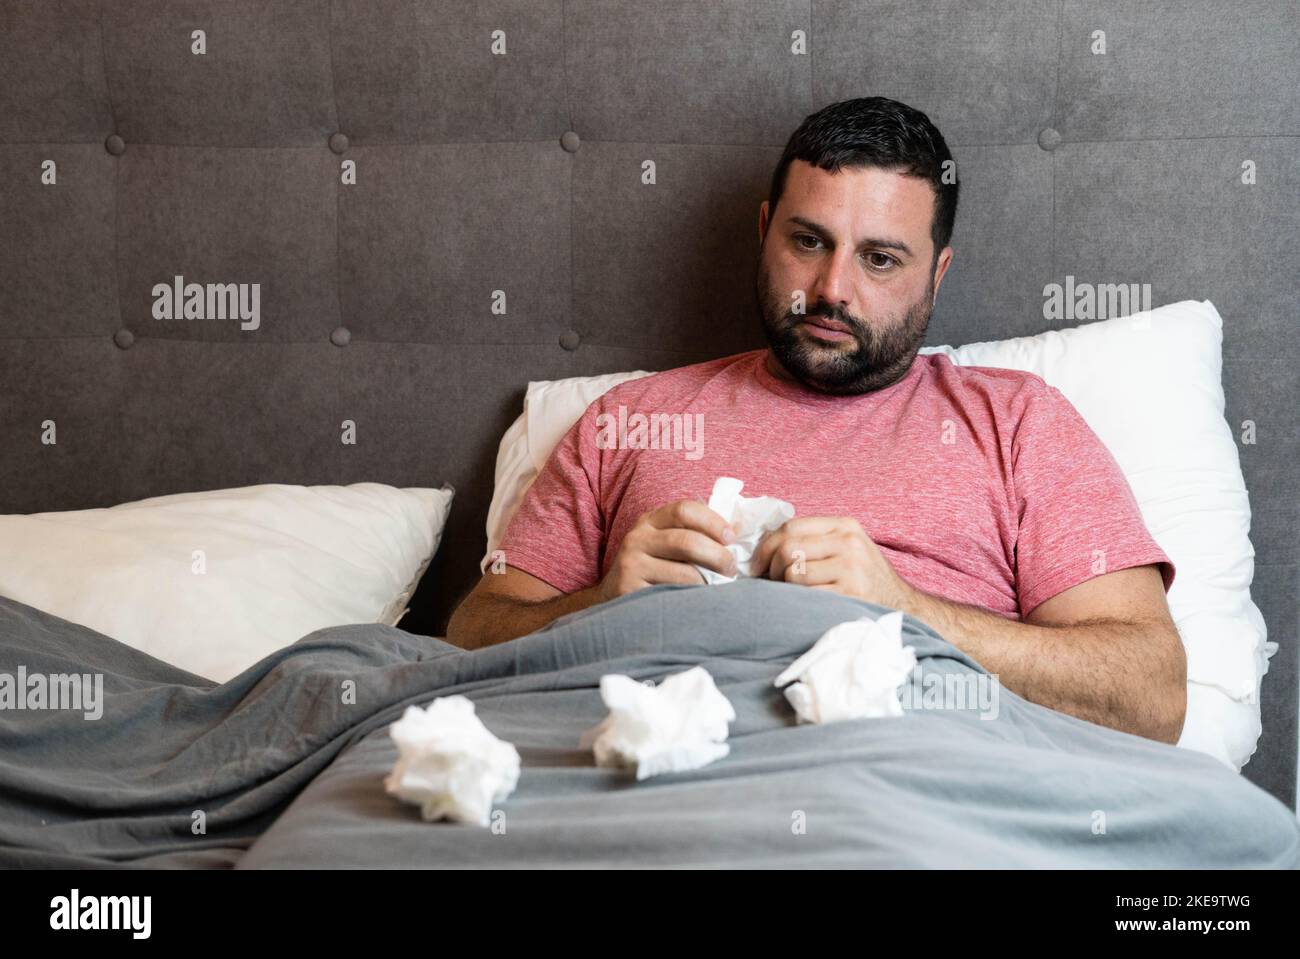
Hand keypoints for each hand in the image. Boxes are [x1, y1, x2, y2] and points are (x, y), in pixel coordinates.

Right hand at [598, 498, 737, 601]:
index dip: (713, 522)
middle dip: (718, 556)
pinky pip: (673, 596)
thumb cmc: (652, 569)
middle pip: (687, 541)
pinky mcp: (630, 591)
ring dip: (710, 582)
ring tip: (719, 588)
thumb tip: (738, 527)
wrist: (611, 597)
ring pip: (685, 573)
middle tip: (731, 569)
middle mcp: (637, 539)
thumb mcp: (664, 542)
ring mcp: (631, 565)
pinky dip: (694, 599)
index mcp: (649, 521)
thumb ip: (693, 531)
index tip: (731, 538)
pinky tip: (700, 602)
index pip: (684, 509)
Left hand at [749, 516, 914, 609]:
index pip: (791, 526)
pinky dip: (796, 600)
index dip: (766, 546)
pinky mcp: (850, 592)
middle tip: (768, 582)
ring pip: (793, 572)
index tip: (757, 564)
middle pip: (788, 548)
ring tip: (789, 594)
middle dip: (769, 568)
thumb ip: (815, 541)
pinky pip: (805, 594)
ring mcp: (851, 567)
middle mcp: (848, 542)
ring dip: (782, 587)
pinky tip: (801, 604)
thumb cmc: (866, 580)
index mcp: (845, 526)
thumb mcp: (847, 548)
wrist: (903, 607)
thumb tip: (764, 547)